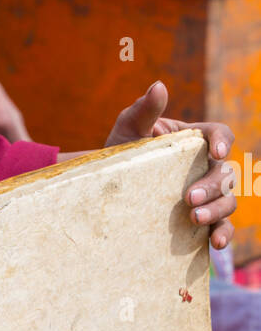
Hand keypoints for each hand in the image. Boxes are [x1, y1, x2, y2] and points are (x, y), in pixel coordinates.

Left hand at [106, 81, 234, 250]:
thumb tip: (158, 86)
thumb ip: (143, 110)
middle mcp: (203, 168)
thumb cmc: (118, 154)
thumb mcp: (126, 130)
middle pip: (225, 173)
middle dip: (212, 186)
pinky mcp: (199, 221)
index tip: (216, 151)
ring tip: (195, 219)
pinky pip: (220, 227)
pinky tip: (216, 244)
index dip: (223, 140)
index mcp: (192, 141)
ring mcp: (204, 196)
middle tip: (188, 199)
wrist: (104, 191)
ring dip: (217, 211)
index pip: (218, 134)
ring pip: (228, 201)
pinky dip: (223, 235)